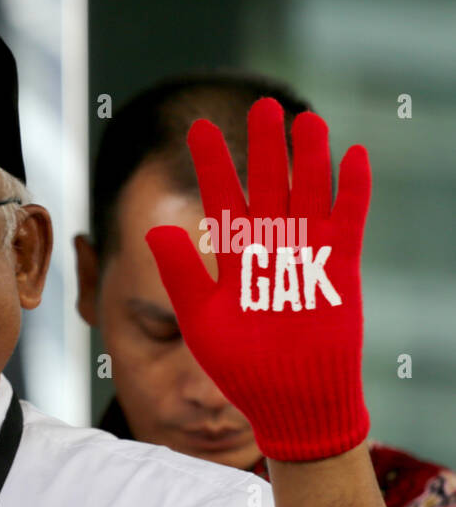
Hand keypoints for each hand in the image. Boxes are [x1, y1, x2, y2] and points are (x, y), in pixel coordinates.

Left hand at [145, 97, 370, 460]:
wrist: (288, 400)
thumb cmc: (240, 367)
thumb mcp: (202, 320)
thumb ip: (183, 276)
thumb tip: (155, 232)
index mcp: (234, 258)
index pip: (221, 199)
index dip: (212, 164)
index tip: (198, 129)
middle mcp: (270, 249)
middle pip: (268, 186)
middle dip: (263, 147)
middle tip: (259, 106)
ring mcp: (307, 254)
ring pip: (309, 194)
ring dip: (309, 157)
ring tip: (305, 119)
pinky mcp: (340, 267)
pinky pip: (348, 219)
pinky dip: (351, 189)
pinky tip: (352, 154)